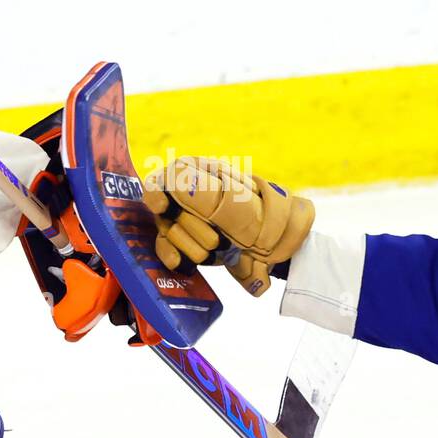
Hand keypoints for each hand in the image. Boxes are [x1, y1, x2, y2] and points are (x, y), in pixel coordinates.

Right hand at [142, 156, 313, 296]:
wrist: (280, 250)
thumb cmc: (264, 220)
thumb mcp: (237, 204)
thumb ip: (202, 192)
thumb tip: (169, 182)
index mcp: (204, 175)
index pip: (167, 176)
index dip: (157, 191)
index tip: (160, 206)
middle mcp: (193, 194)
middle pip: (166, 208)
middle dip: (188, 227)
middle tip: (215, 239)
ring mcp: (190, 218)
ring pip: (167, 229)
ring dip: (189, 243)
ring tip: (216, 249)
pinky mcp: (189, 240)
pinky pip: (167, 245)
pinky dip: (171, 254)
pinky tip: (179, 262)